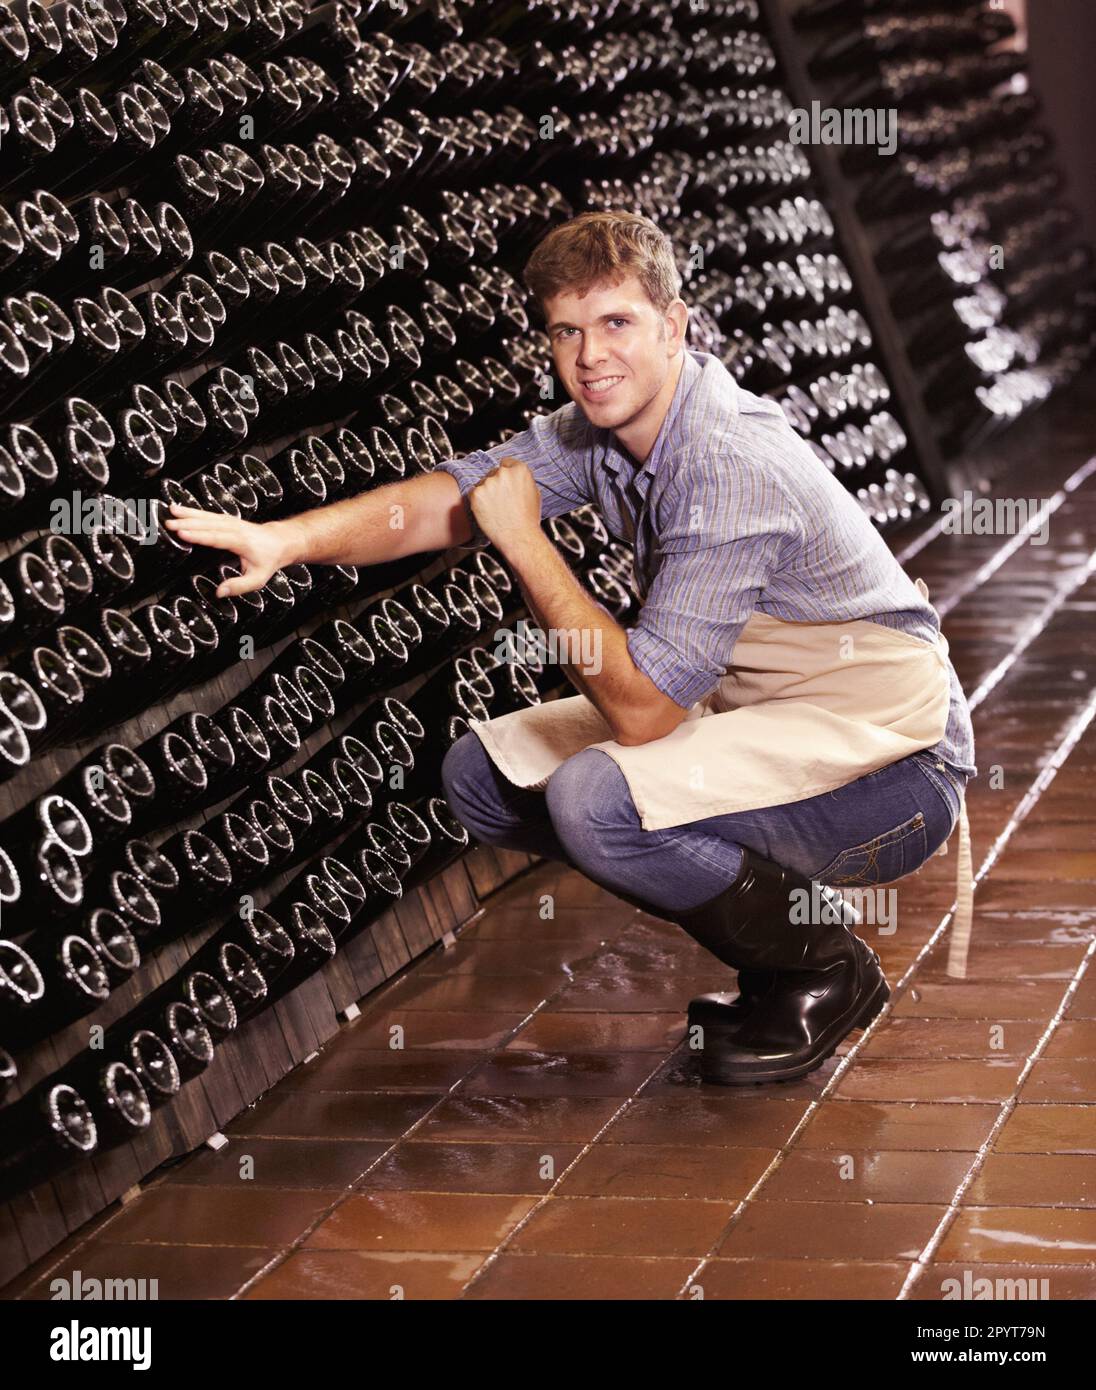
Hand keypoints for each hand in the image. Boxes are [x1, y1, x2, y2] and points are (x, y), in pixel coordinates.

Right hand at [163, 504, 299, 597]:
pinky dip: (194, 511)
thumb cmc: (269, 559)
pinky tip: (182, 510)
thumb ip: (239, 586)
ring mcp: (231, 522)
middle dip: (188, 523)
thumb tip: (220, 592)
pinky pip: (209, 514)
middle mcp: (234, 528)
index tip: (183, 534)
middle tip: (169, 524)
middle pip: (208, 524)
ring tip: (171, 511)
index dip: (199, 535)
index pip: (216, 537)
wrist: (281, 542)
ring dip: (188, 513)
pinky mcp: (228, 520)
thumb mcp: (258, 578)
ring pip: (207, 516)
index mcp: (240, 541)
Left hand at [467, 456, 541, 549]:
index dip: (505, 473)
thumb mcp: (534, 493)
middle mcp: (503, 473)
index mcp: (520, 470)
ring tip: (496, 508)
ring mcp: (488, 482)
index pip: (506, 462)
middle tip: (501, 500)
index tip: (505, 482)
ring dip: (486, 492)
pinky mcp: (476, 493)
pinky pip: (473, 493)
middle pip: (493, 472)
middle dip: (495, 484)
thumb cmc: (527, 519)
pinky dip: (477, 501)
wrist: (519, 536)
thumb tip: (516, 478)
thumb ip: (522, 481)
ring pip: (483, 483)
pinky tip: (488, 511)